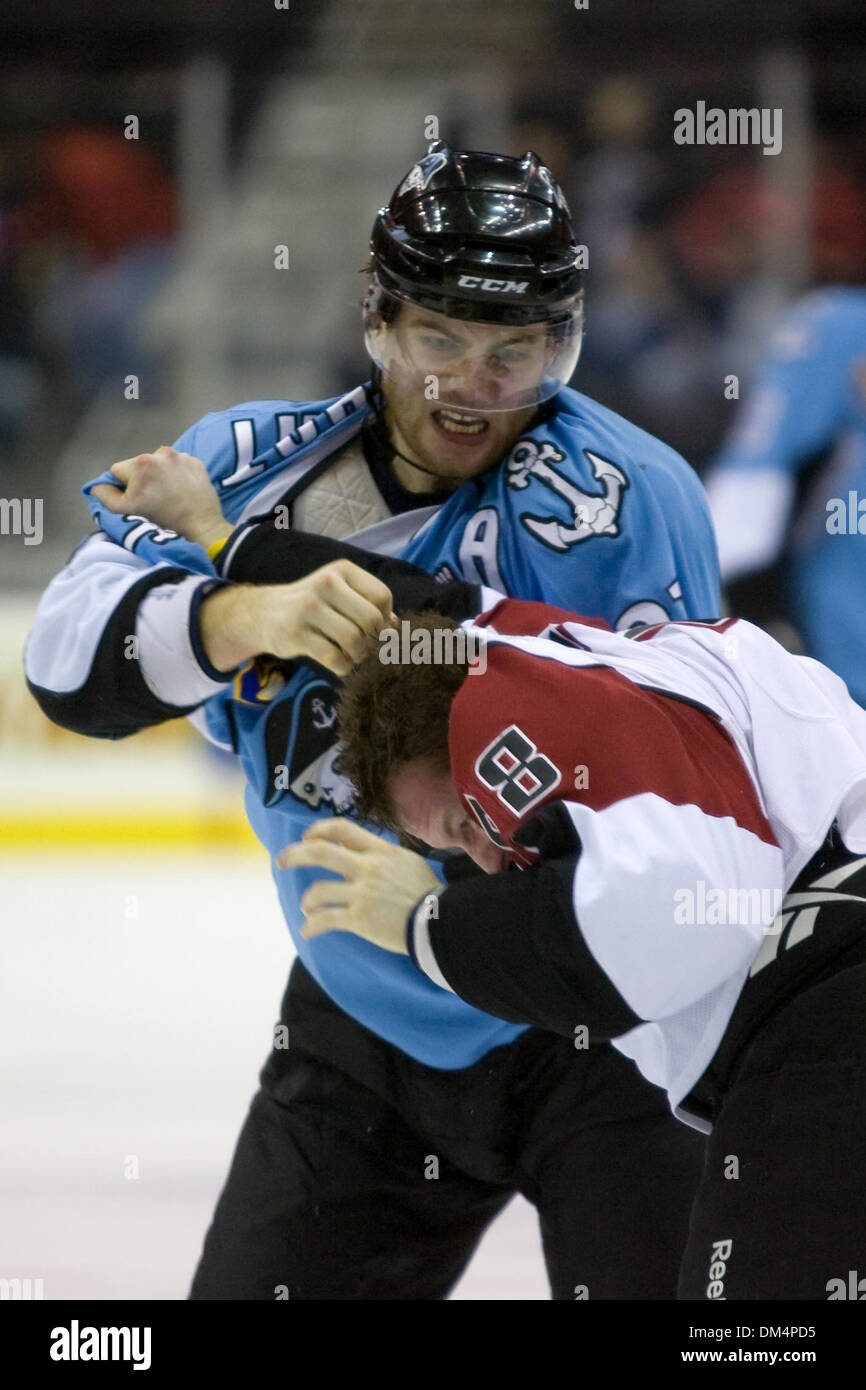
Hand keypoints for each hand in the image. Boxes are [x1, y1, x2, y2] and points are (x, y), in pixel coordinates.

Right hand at [90, 446, 227, 550]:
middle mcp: (160, 453)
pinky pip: (178, 465)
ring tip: (168, 495)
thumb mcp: (125, 511)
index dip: (122, 487)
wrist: (202, 525)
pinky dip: (177, 475)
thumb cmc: (164, 520)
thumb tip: (97, 485)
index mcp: (140, 463)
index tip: (135, 499)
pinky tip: (181, 490)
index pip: (117, 470)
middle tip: (153, 500)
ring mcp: (180, 456)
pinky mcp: (195, 462)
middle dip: (141, 480)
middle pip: (139, 466)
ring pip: (158, 464)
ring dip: (159, 476)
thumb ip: (105, 495)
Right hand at [199, 559, 394, 675]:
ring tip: (353, 656)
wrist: (263, 613)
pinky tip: (340, 664)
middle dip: (374, 640)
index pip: (382, 597)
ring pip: (354, 640)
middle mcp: (326, 583)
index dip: (386, 619)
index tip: (375, 629)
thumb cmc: (312, 605)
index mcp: (342, 570)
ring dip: (360, 656)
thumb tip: (397, 630)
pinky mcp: (296, 634)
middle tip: (367, 648)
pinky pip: (335, 658)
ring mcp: (308, 608)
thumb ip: (368, 605)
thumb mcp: (340, 594)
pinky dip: (344, 667)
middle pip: (371, 620)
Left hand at [277, 819, 441, 953]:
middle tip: (281, 860)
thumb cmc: (429, 894)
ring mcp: (362, 894)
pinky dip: (311, 926)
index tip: (308, 837)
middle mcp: (367, 868)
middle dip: (294, 855)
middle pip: (319, 852)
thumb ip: (383, 855)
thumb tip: (362, 850)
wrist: (442, 922)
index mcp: (380, 851)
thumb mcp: (408, 862)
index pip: (342, 828)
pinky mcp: (359, 919)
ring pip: (317, 891)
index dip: (319, 830)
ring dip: (307, 900)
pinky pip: (325, 920)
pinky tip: (307, 931)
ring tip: (307, 907)